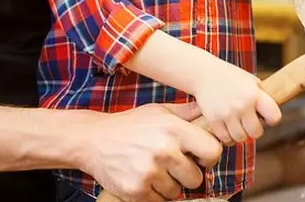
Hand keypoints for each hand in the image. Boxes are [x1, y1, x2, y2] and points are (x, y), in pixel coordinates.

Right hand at [78, 103, 221, 201]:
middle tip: (168, 164)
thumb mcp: (157, 111)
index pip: (213, 151)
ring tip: (150, 168)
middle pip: (196, 178)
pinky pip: (159, 201)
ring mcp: (150, 172)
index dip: (207, 157)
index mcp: (173, 129)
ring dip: (167, 185)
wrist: (92, 139)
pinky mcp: (137, 190)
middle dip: (184, 174)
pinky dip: (152, 193)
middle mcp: (164, 150)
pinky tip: (141, 177)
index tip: (197, 157)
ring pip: (177, 192)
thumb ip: (185, 113)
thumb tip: (209, 112)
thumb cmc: (129, 125)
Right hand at [190, 58, 280, 145]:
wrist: (203, 73)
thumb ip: (262, 97)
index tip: (265, 115)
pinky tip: (226, 126)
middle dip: (253, 129)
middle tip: (248, 121)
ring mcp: (227, 113)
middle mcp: (242, 105)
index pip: (274, 117)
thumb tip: (273, 117)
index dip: (271, 119)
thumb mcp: (250, 81)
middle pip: (256, 133)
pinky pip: (225, 139)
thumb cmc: (230, 77)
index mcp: (254, 94)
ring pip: (240, 138)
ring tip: (236, 123)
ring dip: (240, 133)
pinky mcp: (213, 119)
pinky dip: (226, 136)